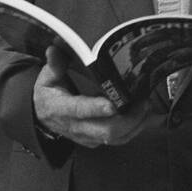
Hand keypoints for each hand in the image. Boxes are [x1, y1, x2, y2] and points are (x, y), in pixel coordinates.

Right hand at [33, 45, 147, 147]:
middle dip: (128, 119)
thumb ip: (54, 64)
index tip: (113, 104)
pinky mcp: (96, 140)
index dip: (96, 109)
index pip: (79, 110)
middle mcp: (75, 126)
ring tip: (148, 106)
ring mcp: (87, 136)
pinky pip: (119, 140)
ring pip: (115, 138)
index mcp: (60, 109)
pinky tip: (147, 117)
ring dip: (136, 124)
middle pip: (105, 130)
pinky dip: (136, 130)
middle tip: (143, 102)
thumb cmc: (48, 94)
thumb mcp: (46, 77)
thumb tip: (54, 49)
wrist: (43, 116)